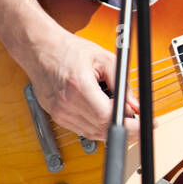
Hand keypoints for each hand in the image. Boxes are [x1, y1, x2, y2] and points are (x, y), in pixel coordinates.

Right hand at [23, 25, 140, 143]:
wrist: (40, 49)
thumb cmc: (68, 49)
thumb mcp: (103, 58)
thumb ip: (122, 83)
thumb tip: (135, 104)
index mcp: (78, 86)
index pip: (106, 117)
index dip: (128, 124)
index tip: (142, 124)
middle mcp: (66, 104)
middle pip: (101, 129)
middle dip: (125, 129)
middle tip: (139, 122)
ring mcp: (59, 113)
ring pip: (93, 134)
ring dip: (111, 130)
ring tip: (126, 119)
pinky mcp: (56, 116)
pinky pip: (82, 130)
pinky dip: (98, 127)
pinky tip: (107, 118)